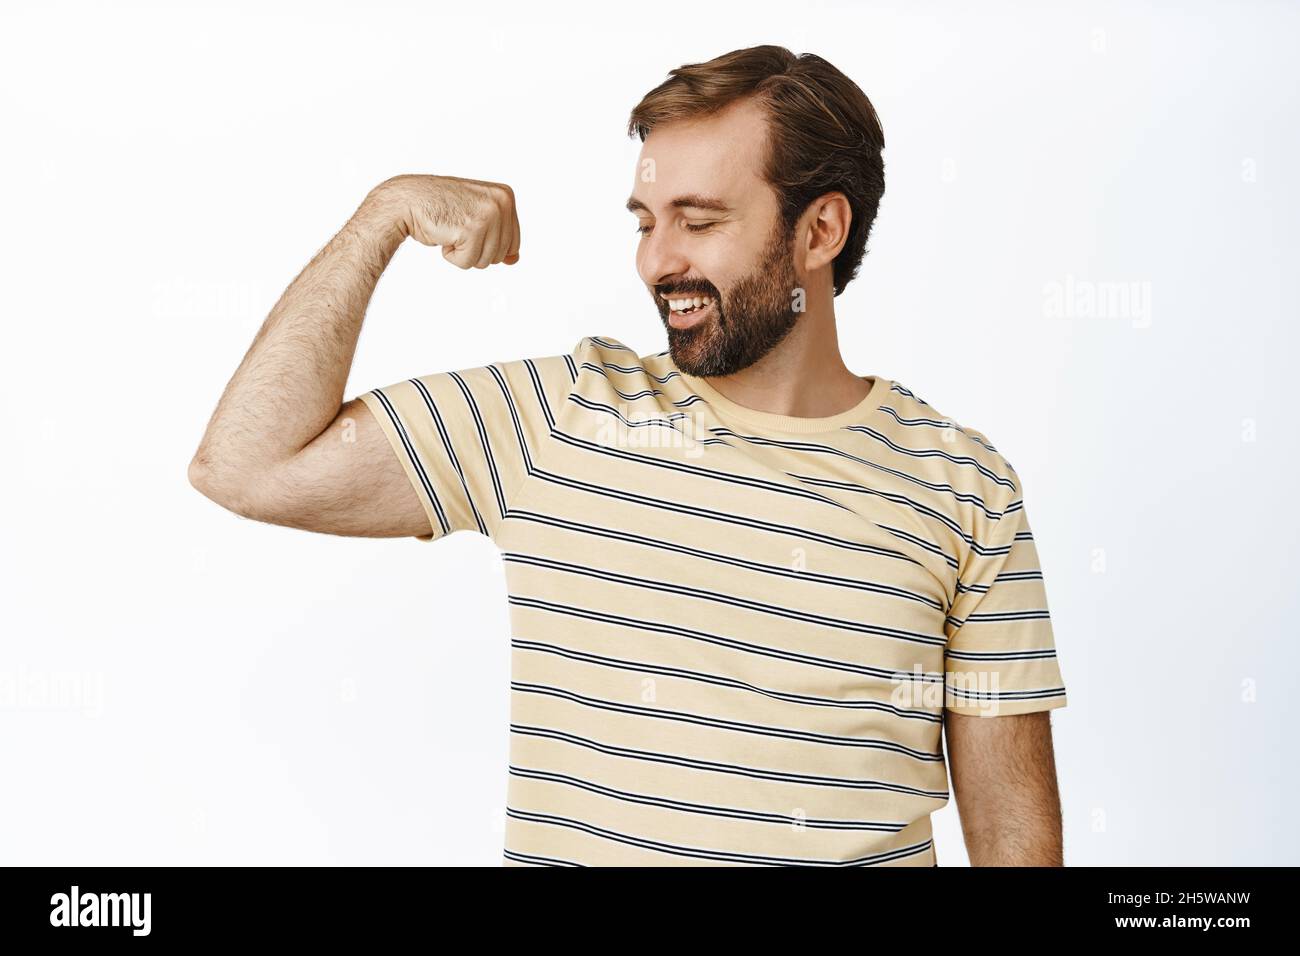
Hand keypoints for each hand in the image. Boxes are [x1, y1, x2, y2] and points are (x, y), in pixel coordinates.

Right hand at [372, 173, 520, 269]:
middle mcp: (501, 202)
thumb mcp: (476, 217)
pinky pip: (468, 262)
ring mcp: (489, 214)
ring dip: (463, 253)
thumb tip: (515, 260)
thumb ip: (499, 236)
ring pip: (486, 261)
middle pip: (501, 254)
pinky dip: (452, 256)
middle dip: (476, 249)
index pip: (514, 243)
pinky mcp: (472, 229)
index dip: (489, 246)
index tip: (469, 227)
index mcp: (506, 196)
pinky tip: (444, 234)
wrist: (407, 200)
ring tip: (451, 230)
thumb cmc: (439, 208)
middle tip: (457, 227)